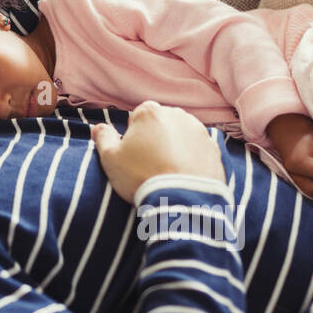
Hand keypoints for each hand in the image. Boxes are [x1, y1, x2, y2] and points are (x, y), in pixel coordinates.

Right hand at [91, 101, 225, 204]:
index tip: (133, 156)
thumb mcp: (111, 159)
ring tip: (168, 172)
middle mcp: (177, 115)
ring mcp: (199, 131)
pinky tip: (183, 176)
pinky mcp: (214, 149)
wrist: (183, 200)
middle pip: (160, 124)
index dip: (133, 136)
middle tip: (150, 165)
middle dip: (155, 139)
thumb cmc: (142, 176)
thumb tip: (98, 127)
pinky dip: (192, 159)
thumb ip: (103, 138)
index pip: (137, 117)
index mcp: (150, 112)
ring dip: (174, 147)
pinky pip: (198, 150)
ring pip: (181, 135)